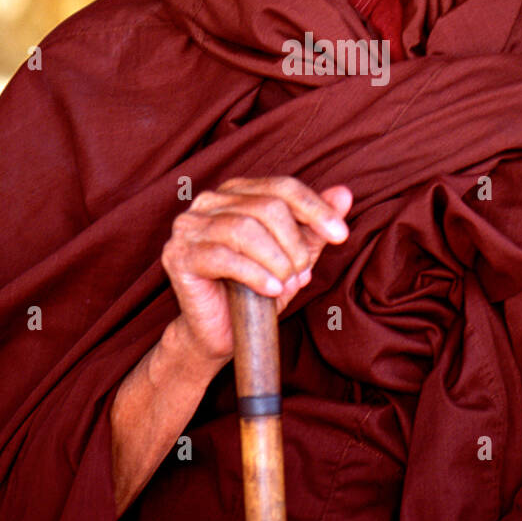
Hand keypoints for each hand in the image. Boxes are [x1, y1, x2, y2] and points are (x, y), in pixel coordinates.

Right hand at [161, 177, 351, 368]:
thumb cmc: (256, 289)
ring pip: (245, 229)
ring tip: (287, 284)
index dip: (315, 209)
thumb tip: (343, 194)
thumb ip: (313, 226)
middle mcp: (208, 201)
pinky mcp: (178, 256)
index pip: (282, 187)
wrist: (220, 332)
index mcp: (235, 192)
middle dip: (295, 244)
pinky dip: (255, 274)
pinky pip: (224, 257)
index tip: (341, 236)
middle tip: (303, 274)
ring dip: (277, 260)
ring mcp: (189, 227)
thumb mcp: (293, 257)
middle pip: (267, 207)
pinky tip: (271, 290)